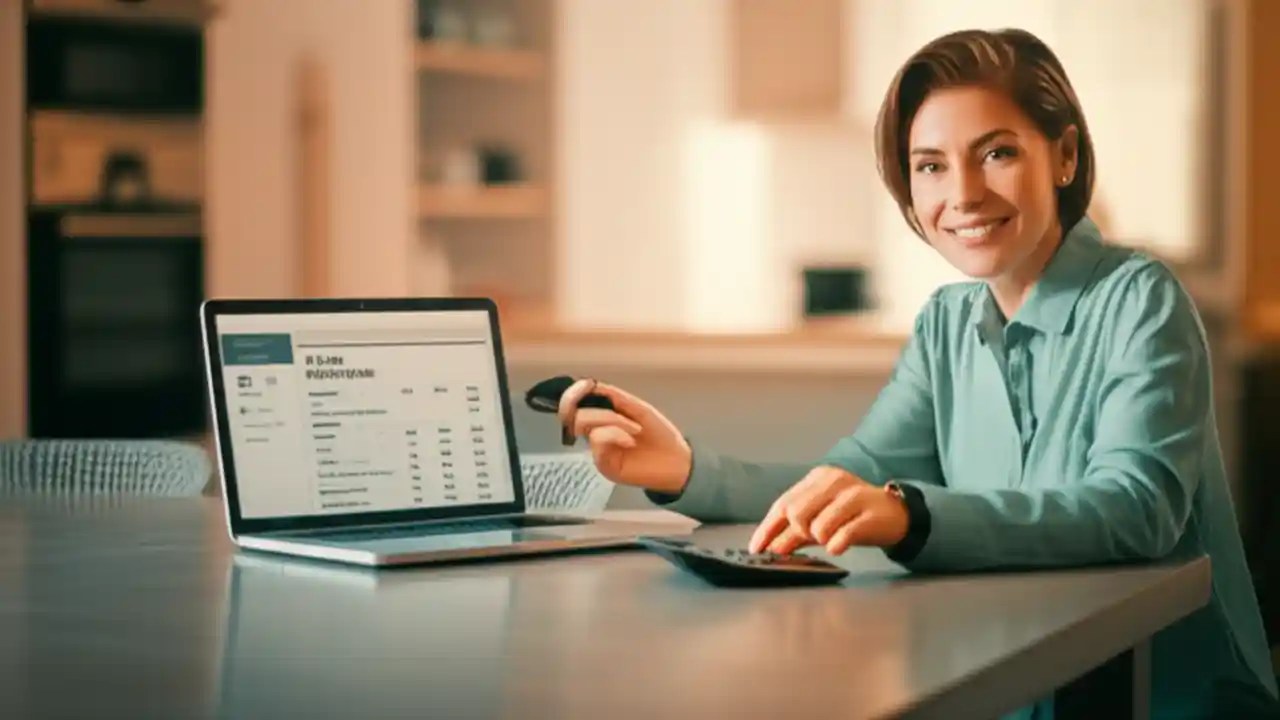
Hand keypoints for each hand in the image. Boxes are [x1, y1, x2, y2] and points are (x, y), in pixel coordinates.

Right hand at [558, 379, 691, 494]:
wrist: (677, 462)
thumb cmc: (661, 436)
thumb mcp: (639, 409)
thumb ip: (615, 397)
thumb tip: (591, 385)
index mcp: (603, 418)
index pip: (574, 404)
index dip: (573, 393)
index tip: (587, 386)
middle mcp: (596, 433)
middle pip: (575, 413)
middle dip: (601, 411)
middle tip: (625, 415)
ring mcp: (598, 449)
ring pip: (584, 423)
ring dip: (612, 420)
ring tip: (635, 430)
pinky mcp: (602, 464)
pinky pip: (597, 439)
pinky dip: (615, 434)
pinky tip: (631, 441)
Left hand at [748, 466, 909, 555]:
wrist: (897, 514)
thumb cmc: (853, 515)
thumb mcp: (822, 519)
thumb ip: (797, 530)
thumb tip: (772, 545)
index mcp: (818, 478)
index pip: (783, 503)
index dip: (767, 528)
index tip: (755, 548)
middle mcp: (834, 482)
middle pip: (795, 513)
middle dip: (794, 534)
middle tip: (805, 541)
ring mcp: (853, 496)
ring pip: (817, 526)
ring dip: (818, 539)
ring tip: (829, 539)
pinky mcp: (870, 514)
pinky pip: (843, 535)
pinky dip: (836, 544)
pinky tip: (837, 547)